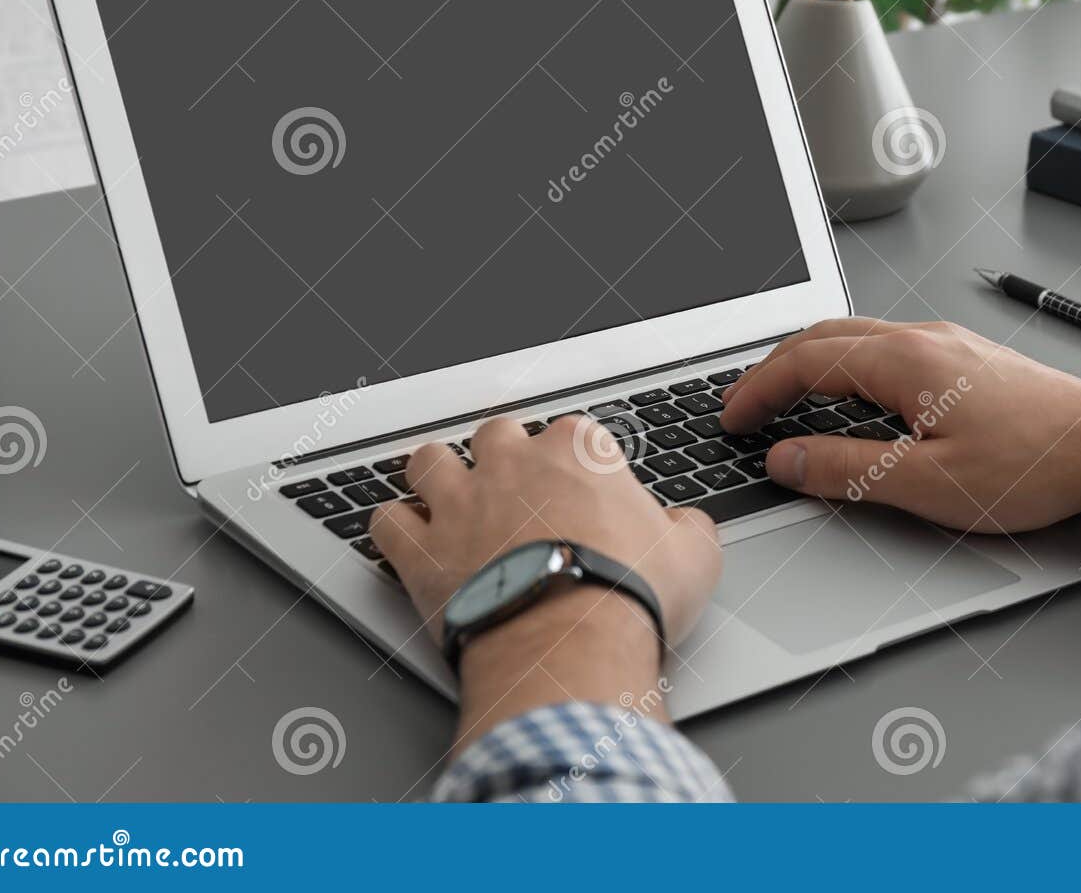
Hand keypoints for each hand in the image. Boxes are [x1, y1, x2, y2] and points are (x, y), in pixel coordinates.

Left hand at [369, 415, 721, 740]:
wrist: (570, 647)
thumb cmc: (628, 597)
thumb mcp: (693, 558)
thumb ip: (688, 528)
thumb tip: (686, 527)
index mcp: (580, 452)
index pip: (574, 433)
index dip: (577, 462)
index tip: (583, 488)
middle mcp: (513, 464)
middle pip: (497, 433)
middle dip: (503, 454)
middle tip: (516, 485)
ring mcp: (460, 503)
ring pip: (429, 461)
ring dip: (436, 473)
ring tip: (447, 492)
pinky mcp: (422, 551)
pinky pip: (386, 522)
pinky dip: (393, 527)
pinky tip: (405, 537)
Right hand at [718, 318, 1080, 532]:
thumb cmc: (1036, 462)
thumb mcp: (928, 482)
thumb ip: (847, 470)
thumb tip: (785, 459)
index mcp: (903, 360)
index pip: (804, 363)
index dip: (757, 391)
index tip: (731, 418)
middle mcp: (922, 338)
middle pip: (823, 337)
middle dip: (773, 369)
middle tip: (743, 404)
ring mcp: (945, 344)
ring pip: (855, 337)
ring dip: (809, 364)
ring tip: (784, 399)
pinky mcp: (965, 358)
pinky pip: (885, 347)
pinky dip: (845, 366)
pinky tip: (850, 397)